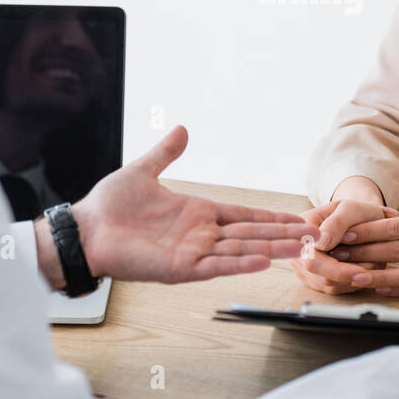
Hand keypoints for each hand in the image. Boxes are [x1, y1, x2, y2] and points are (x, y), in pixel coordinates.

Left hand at [70, 126, 318, 283]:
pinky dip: (239, 264)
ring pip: (241, 251)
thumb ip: (166, 152)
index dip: (271, 217)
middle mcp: (200, 235)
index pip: (244, 215)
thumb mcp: (143, 170)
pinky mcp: (178, 268)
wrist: (84, 229)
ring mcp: (191, 253)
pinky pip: (215, 266)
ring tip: (301, 248)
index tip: (297, 218)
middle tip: (314, 234)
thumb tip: (182, 130)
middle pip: (252, 234)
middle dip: (282, 234)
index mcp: (197, 213)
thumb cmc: (109, 205)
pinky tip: (263, 261)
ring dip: (271, 249)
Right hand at [290, 198, 398, 294]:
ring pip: (328, 285)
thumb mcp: (350, 209)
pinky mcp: (314, 277)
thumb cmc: (355, 212)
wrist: (358, 218)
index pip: (313, 258)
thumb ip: (337, 223)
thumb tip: (322, 242)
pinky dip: (350, 282)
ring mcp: (304, 265)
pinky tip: (364, 270)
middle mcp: (297, 249)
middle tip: (372, 272)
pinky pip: (333, 288)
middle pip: (319, 276)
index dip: (337, 269)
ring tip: (373, 265)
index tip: (361, 272)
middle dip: (348, 276)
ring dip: (352, 280)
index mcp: (301, 229)